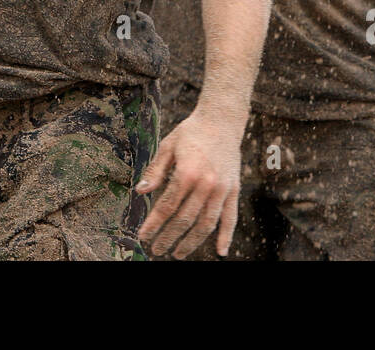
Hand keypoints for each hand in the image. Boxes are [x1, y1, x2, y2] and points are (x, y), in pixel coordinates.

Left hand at [136, 108, 242, 257]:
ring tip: (178, 253)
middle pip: (185, 219)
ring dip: (192, 242)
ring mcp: (222, 189)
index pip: (167, 206)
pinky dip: (226, 236)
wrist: (222, 120)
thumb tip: (140, 192)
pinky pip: (231, 218)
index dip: (154, 224)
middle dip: (169, 237)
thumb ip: (155, 171)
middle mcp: (206, 184)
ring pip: (206, 224)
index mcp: (187, 173)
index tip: (143, 236)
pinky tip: (220, 252)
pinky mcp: (234, 190)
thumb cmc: (191, 132)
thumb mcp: (168, 146)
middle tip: (157, 249)